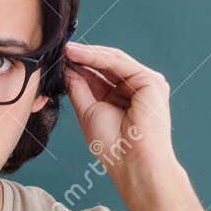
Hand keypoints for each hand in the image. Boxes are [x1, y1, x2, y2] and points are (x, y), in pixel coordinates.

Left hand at [63, 41, 184, 188]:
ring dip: (88, 54)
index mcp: (120, 97)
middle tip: (60, 49)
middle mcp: (134, 88)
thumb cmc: (112, 145)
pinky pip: (120, 63)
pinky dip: (98, 57)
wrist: (132, 160)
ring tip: (66, 50)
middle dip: (82, 56)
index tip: (59, 59)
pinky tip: (79, 55)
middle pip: (106, 65)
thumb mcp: (88, 112)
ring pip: (113, 61)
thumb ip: (79, 88)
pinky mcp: (151, 81)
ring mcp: (144, 84)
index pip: (98, 75)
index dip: (79, 66)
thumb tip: (67, 69)